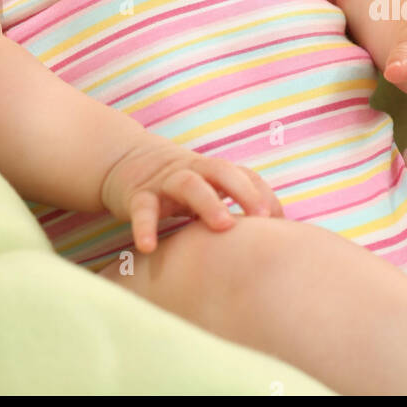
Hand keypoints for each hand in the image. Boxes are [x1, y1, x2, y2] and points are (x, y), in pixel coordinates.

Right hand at [99, 137, 283, 253]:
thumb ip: (233, 207)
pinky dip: (145, 227)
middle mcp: (191, 170)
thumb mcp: (206, 189)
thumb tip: (276, 239)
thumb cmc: (177, 183)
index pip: (243, 175)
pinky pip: (142, 209)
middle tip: (262, 217)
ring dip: (208, 202)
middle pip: (221, 171)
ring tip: (223, 225)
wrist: (124, 160)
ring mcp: (164, 181)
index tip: (281, 220)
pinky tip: (148, 247)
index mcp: (211, 171)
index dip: (262, 194)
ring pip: (189, 184)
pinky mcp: (137, 194)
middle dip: (243, 191)